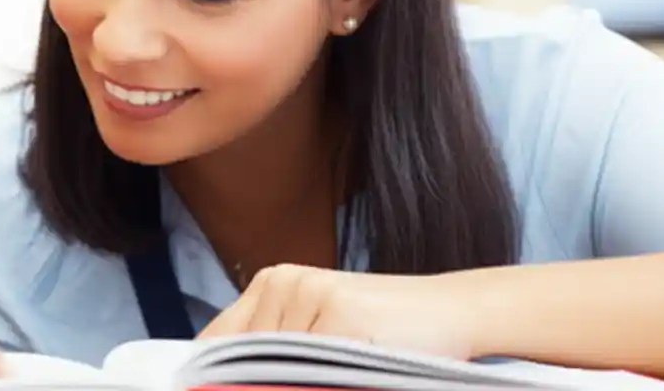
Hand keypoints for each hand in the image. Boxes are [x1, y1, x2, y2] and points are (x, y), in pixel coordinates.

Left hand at [198, 264, 479, 359]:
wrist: (454, 308)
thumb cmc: (386, 330)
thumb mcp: (321, 334)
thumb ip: (273, 353)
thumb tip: (225, 386)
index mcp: (272, 284)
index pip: (215, 342)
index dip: (208, 379)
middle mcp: (283, 282)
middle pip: (238, 361)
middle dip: (248, 386)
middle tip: (303, 380)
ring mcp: (309, 295)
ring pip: (269, 369)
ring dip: (286, 386)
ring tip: (333, 374)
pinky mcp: (339, 314)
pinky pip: (308, 373)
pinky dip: (317, 384)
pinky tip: (347, 377)